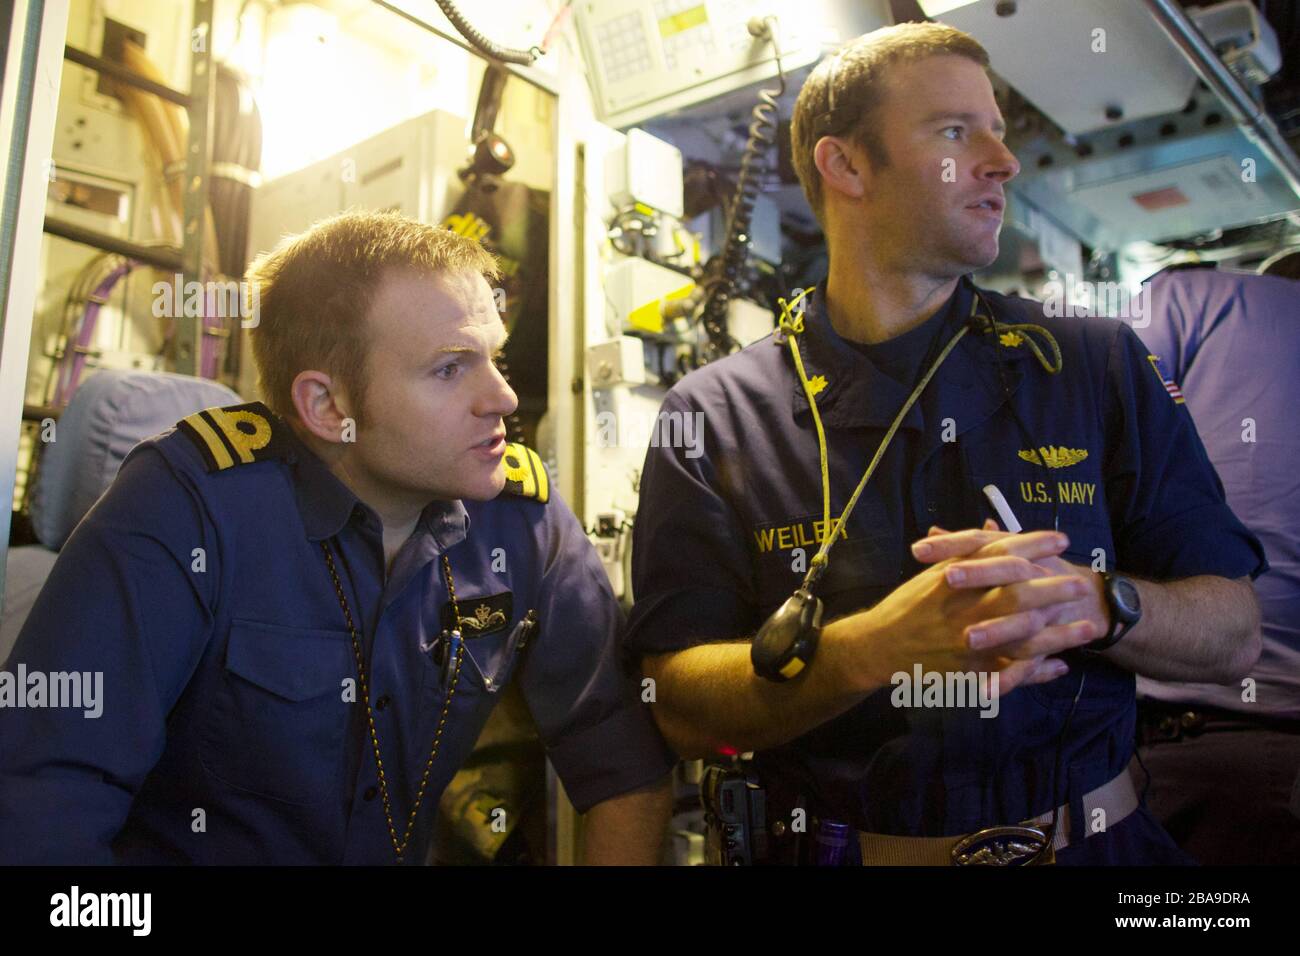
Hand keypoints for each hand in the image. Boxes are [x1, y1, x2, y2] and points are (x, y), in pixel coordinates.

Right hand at [851, 527, 1092, 695]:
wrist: (879, 646)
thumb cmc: (907, 606)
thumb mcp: (933, 572)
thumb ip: (965, 553)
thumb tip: (995, 531)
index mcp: (954, 576)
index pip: (1001, 553)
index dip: (1035, 545)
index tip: (1061, 540)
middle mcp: (963, 607)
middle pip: (1017, 595)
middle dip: (1053, 589)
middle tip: (1081, 585)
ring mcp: (967, 640)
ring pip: (1022, 637)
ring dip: (1059, 633)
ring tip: (1089, 628)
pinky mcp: (969, 670)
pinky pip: (1011, 672)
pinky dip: (1038, 670)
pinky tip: (1061, 665)